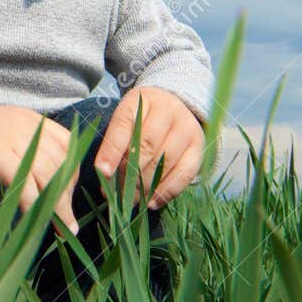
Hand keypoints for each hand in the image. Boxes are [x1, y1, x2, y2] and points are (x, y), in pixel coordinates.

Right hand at [0, 104, 80, 235]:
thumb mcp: (7, 137)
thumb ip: (28, 151)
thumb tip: (48, 184)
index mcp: (34, 121)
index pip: (68, 146)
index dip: (73, 174)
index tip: (68, 197)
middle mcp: (29, 127)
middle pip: (61, 164)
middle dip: (67, 196)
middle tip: (67, 222)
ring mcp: (12, 139)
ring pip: (47, 175)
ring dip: (56, 205)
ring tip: (59, 228)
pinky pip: (23, 183)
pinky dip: (32, 204)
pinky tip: (32, 220)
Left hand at [94, 86, 205, 209]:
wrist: (174, 107)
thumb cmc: (142, 118)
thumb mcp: (126, 120)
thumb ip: (115, 143)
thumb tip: (106, 176)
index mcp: (142, 99)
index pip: (124, 125)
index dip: (112, 150)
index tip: (102, 172)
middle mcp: (168, 109)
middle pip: (146, 145)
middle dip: (129, 173)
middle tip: (117, 193)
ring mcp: (187, 127)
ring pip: (165, 161)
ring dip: (146, 185)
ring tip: (132, 200)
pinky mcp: (199, 147)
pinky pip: (184, 174)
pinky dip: (167, 191)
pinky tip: (152, 202)